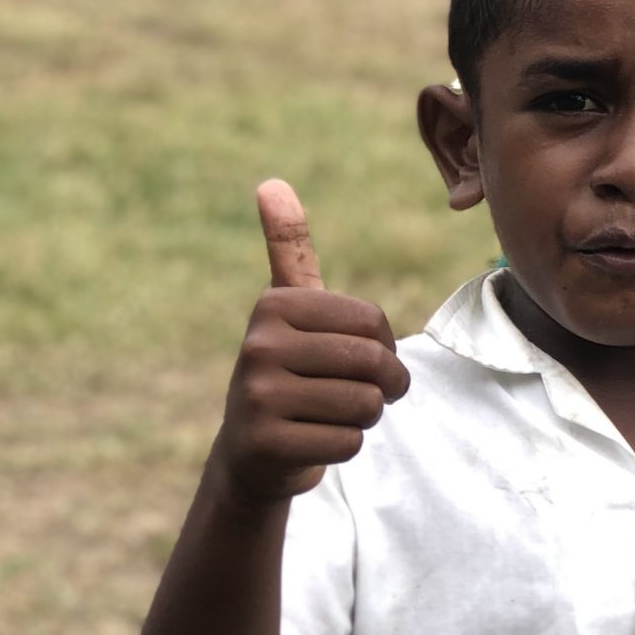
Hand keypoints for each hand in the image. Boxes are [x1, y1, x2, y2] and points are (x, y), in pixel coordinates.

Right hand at [214, 180, 409, 511]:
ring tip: (327, 414)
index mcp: (274, 306)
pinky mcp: (265, 443)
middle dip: (382, 386)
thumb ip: (288, 249)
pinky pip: (348, 442)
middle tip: (355, 393)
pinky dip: (343, 446)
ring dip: (362, 417)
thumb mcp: (291, 310)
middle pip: (373, 364)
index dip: (382, 348)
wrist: (252, 452)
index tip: (353, 358)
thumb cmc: (290, 371)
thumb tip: (271, 182)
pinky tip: (311, 441)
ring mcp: (257, 396)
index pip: (374, 324)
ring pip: (366, 405)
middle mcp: (258, 345)